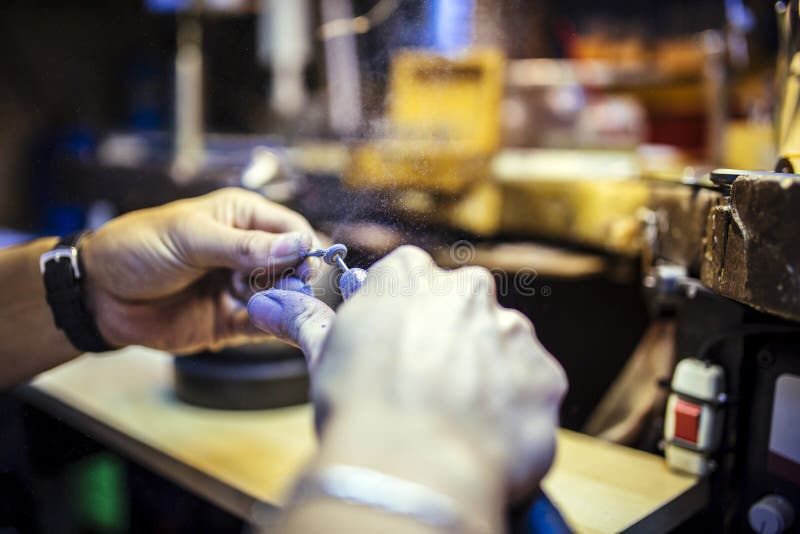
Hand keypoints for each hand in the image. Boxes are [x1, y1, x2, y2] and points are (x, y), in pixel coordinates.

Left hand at [82, 187, 318, 352]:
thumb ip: (244, 246)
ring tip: (263, 303)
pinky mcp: (231, 321)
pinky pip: (264, 327)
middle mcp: (249, 252)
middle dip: (294, 277)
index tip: (302, 266)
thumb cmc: (138, 248)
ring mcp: (241, 287)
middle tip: (282, 288)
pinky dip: (271, 326)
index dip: (303, 246)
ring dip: (282, 302)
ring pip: (283, 296)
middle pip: (295, 265)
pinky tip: (266, 322)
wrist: (98, 294)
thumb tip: (298, 246)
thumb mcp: (190, 238)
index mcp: (242, 218)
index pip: (292, 228)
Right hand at [248, 246, 566, 506]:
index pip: (409, 282)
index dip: (399, 320)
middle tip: (422, 389)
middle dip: (444, 343)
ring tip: (452, 421)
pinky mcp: (545, 375)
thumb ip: (306, 321)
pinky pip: (528, 388)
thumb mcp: (326, 357)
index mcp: (411, 276)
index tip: (392, 350)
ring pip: (497, 350)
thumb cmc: (359, 409)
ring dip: (482, 376)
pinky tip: (483, 435)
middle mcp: (469, 291)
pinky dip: (510, 408)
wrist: (412, 470)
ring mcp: (514, 331)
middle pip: (459, 312)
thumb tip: (267, 303)